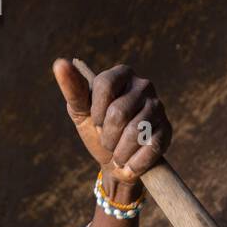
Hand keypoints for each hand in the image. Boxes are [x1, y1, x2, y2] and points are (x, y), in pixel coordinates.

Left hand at [52, 59, 171, 183]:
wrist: (116, 162)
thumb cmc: (97, 131)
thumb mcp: (81, 112)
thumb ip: (73, 89)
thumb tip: (59, 62)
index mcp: (121, 74)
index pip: (105, 85)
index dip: (96, 112)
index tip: (96, 122)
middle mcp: (143, 85)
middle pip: (119, 112)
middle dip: (107, 136)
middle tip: (107, 143)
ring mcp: (158, 107)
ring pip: (136, 132)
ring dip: (120, 152)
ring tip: (118, 155)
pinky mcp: (167, 129)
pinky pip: (151, 147)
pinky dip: (135, 162)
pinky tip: (130, 164)